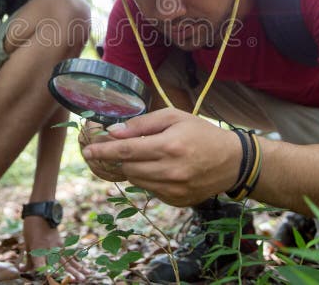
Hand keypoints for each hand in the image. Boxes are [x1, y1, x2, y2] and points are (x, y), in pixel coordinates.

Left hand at [22, 215, 87, 281]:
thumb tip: (23, 271)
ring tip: (83, 278)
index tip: (47, 279)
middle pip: (59, 264)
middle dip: (69, 274)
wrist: (41, 213)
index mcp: (37, 249)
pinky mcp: (61, 244)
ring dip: (77, 270)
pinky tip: (83, 267)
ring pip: (68, 261)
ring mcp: (57, 246)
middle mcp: (48, 249)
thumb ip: (28, 260)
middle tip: (78, 281)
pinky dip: (76, 261)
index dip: (42, 273)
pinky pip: (69, 254)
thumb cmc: (31, 229)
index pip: (40, 265)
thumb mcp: (27, 244)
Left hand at [82, 108, 241, 205]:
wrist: (231, 162)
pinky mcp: (176, 201)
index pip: (126, 151)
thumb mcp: (174, 117)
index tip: (87, 150)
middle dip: (117, 159)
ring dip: (132, 168)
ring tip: (145, 156)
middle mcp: (171, 171)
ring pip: (136, 181)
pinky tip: (160, 168)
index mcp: (169, 146)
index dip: (104, 151)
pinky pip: (150, 190)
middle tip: (115, 149)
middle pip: (128, 168)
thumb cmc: (201, 133)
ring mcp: (174, 190)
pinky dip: (148, 179)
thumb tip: (114, 131)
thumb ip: (143, 124)